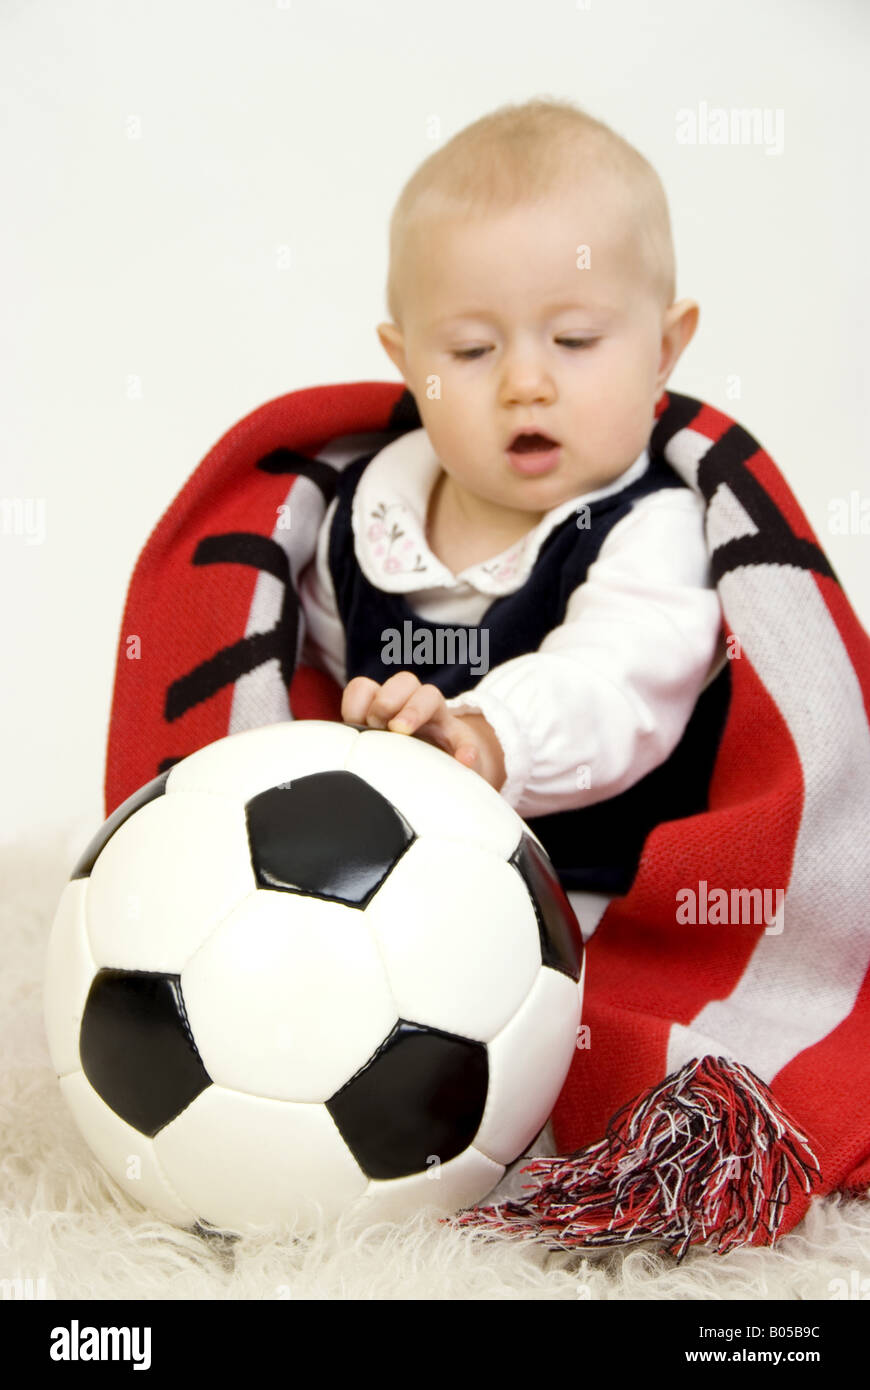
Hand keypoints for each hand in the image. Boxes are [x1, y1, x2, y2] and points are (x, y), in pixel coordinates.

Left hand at [341, 672, 506, 790]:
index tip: (352, 721)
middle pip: (402, 681)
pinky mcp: (460, 741)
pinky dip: (465, 748)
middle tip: (379, 724)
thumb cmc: (399, 761)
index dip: (359, 700)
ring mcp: (438, 720)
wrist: (444, 770)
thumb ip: (357, 748)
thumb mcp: (375, 752)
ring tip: (403, 730)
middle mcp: (411, 706)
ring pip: (430, 695)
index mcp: (384, 709)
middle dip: (386, 699)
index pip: (366, 687)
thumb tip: (333, 755)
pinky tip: (463, 762)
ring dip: (415, 709)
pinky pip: (465, 739)